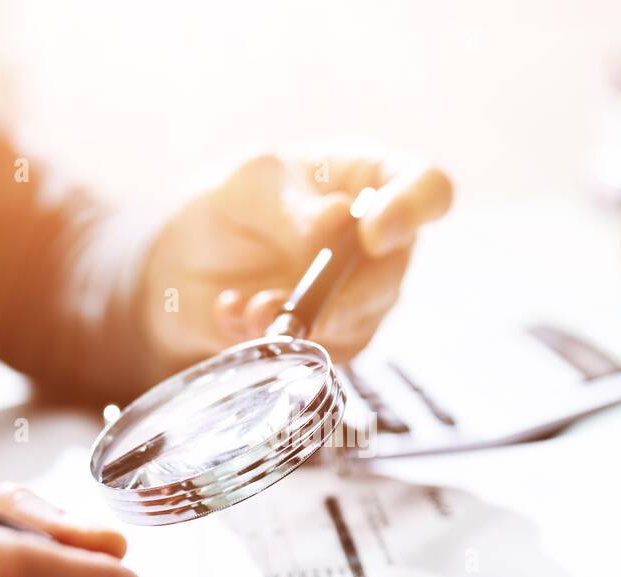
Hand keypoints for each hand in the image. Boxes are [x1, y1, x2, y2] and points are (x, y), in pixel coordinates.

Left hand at [138, 151, 452, 380]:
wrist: (190, 260)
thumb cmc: (235, 203)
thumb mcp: (251, 184)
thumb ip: (291, 203)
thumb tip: (336, 220)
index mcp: (375, 179)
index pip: (429, 189)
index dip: (412, 211)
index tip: (372, 233)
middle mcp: (382, 243)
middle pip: (393, 272)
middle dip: (341, 291)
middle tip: (291, 296)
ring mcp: (362, 297)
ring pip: (357, 321)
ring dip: (301, 320)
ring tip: (250, 307)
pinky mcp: (334, 341)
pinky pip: (319, 353)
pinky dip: (272, 339)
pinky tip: (234, 316)